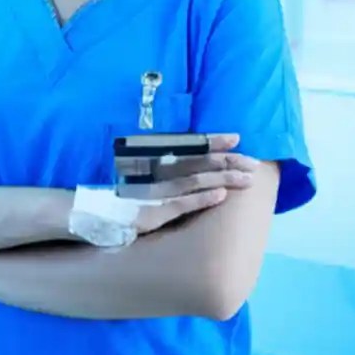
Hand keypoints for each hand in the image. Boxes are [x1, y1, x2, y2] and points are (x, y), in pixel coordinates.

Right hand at [132, 133, 259, 234]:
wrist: (100, 216)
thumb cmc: (123, 198)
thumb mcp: (143, 177)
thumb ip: (164, 170)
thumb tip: (193, 166)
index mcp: (157, 162)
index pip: (190, 148)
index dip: (213, 142)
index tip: (236, 138)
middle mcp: (159, 172)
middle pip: (199, 163)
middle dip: (228, 161)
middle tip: (253, 162)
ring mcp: (158, 192)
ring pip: (196, 181)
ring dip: (223, 179)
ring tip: (247, 179)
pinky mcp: (155, 212)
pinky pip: (182, 204)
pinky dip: (202, 199)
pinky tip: (222, 197)